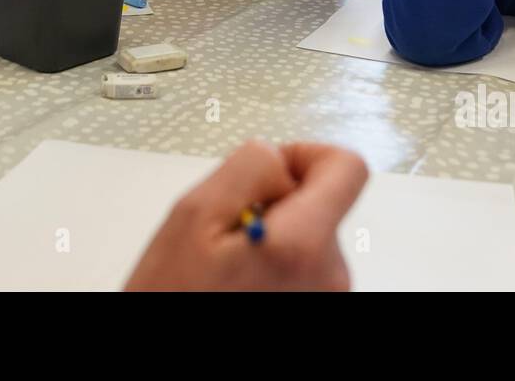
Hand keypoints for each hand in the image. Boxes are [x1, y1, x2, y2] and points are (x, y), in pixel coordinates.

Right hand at [125, 141, 367, 290]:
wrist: (166, 358)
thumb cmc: (172, 295)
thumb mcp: (195, 211)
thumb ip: (250, 166)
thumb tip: (282, 160)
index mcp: (303, 245)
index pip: (347, 167)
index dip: (305, 155)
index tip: (271, 172)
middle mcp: (330, 276)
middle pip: (322, 201)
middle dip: (276, 201)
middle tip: (228, 231)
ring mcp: (327, 298)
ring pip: (309, 232)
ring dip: (273, 234)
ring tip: (229, 263)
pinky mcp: (318, 309)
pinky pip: (305, 264)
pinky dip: (275, 261)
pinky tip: (241, 280)